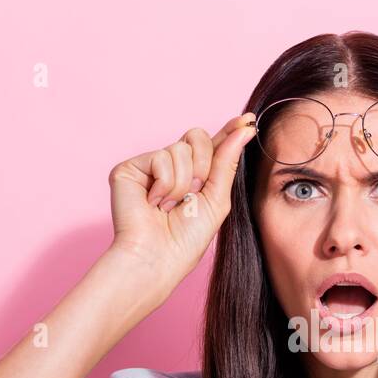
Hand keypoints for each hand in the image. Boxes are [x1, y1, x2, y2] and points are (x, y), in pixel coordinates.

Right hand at [108, 112, 256, 282]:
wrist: (158, 257)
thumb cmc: (187, 238)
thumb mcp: (217, 199)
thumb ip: (227, 162)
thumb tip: (244, 128)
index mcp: (194, 174)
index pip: (213, 144)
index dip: (229, 130)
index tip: (248, 120)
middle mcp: (171, 166)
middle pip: (197, 137)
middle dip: (204, 165)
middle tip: (193, 194)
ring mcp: (149, 166)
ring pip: (180, 148)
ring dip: (183, 182)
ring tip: (171, 206)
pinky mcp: (129, 168)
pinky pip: (160, 157)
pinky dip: (165, 184)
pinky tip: (154, 203)